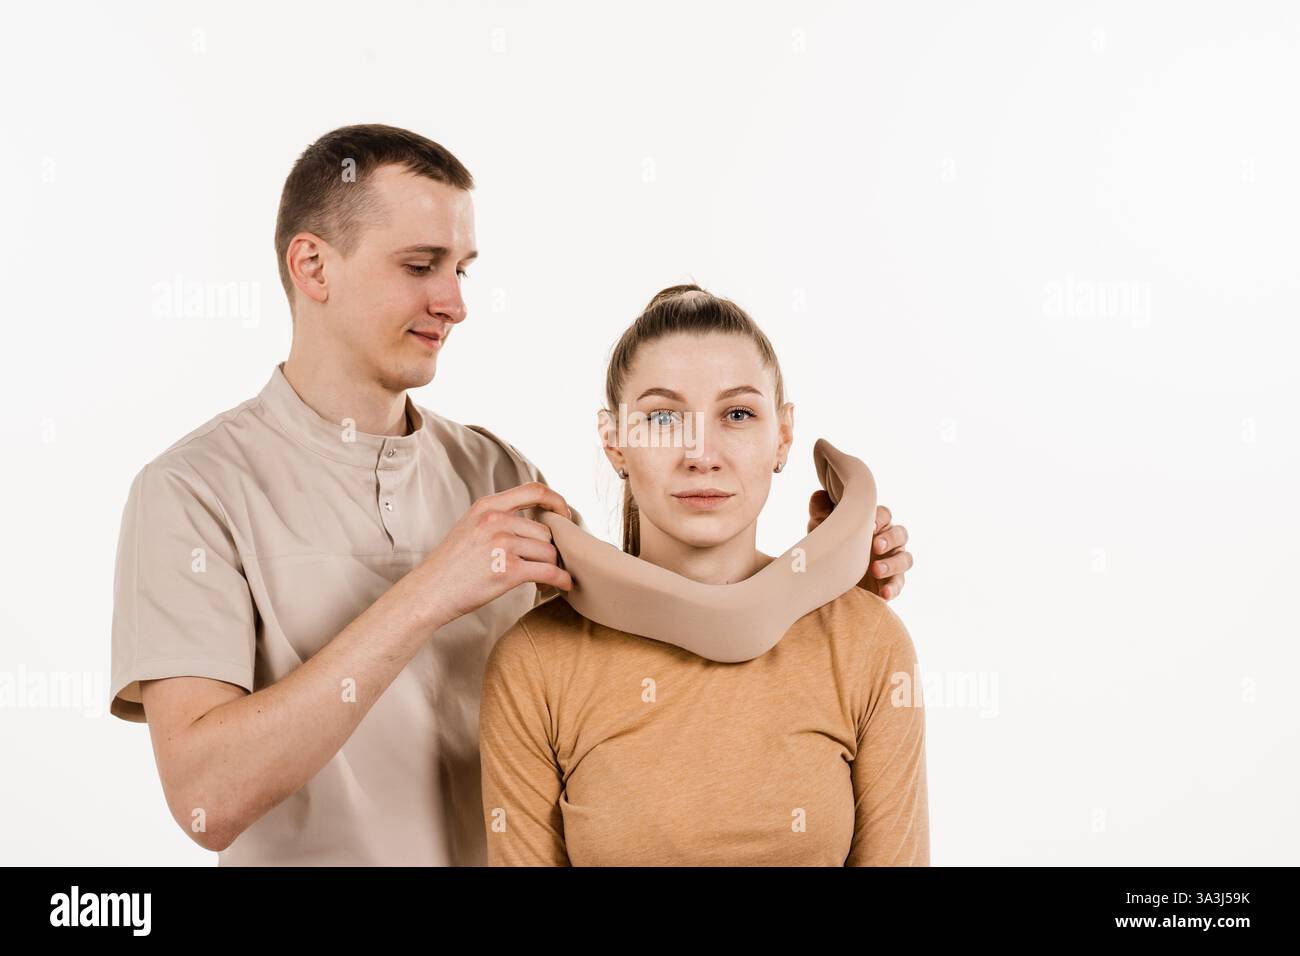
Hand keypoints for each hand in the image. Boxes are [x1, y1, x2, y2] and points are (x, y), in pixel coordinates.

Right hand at [411, 481, 574, 626]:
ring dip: (551, 567)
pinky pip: (549, 571)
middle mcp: (495, 521)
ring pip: (548, 552)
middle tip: (544, 564)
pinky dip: (561, 579)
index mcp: (487, 506)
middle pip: (545, 531)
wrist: (429, 592)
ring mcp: (502, 544)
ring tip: (544, 578)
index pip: (534, 490)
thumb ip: (497, 518)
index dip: (556, 500)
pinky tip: (563, 584)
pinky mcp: (508, 570)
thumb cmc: (450, 566)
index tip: (564, 514)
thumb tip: (535, 524)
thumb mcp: (469, 527)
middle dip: (549, 549)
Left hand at [807, 495, 911, 600]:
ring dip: (893, 563)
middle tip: (875, 546)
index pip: (885, 515)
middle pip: (901, 534)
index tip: (870, 525)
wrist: (828, 579)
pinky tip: (884, 594)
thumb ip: (820, 514)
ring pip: (906, 558)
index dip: (880, 518)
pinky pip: (900, 584)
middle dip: (890, 538)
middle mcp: (888, 541)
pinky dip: (893, 588)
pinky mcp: (892, 582)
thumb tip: (818, 495)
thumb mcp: (821, 531)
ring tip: (876, 570)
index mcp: (875, 524)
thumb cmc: (830, 547)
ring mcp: (892, 561)